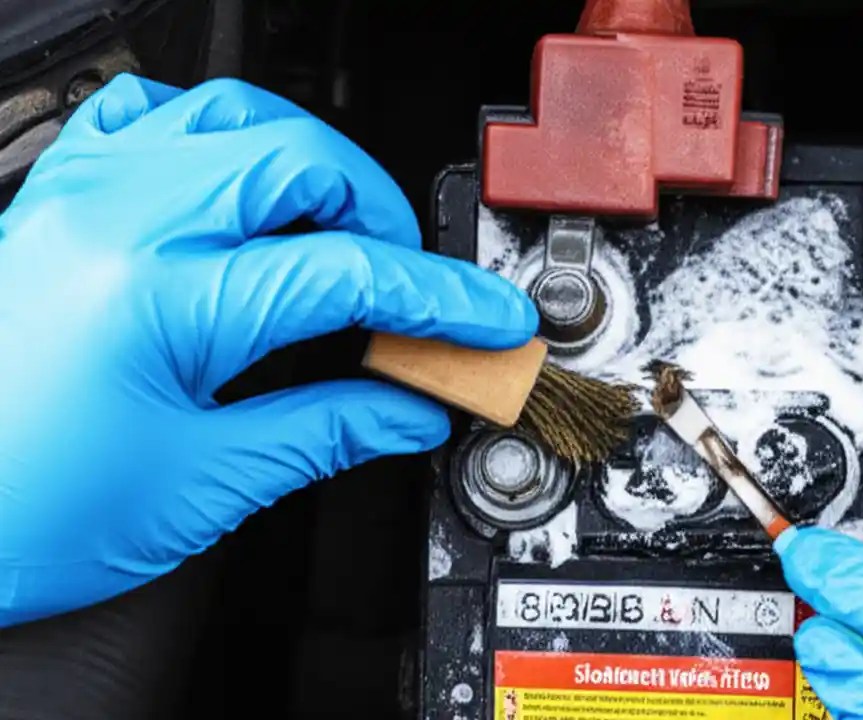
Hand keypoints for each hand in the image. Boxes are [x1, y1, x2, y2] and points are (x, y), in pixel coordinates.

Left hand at [0, 74, 535, 626]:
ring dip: (309, 163)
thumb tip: (407, 410)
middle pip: (300, 161)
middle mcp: (115, 221)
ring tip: (341, 228)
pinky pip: (146, 118)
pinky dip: (216, 140)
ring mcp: (78, 198)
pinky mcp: (55, 200)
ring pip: (231, 116)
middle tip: (413, 286)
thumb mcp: (200, 485)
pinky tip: (240, 188)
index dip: (440, 300)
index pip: (348, 273)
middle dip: (383, 215)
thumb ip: (324, 431)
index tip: (488, 321)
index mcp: (159, 298)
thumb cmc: (20, 515)